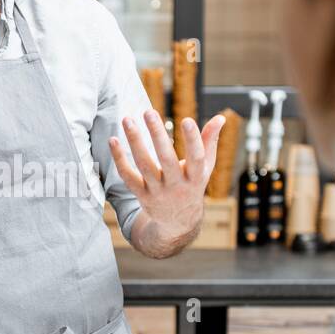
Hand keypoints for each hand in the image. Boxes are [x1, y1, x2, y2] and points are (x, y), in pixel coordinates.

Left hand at [110, 110, 226, 236]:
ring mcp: (158, 192)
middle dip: (157, 135)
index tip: (187, 119)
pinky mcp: (142, 195)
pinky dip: (119, 159)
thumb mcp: (205, 167)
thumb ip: (210, 141)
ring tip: (127, 119)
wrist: (177, 222)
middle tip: (148, 111)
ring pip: (144, 165)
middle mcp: (177, 185)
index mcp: (196, 177)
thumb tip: (221, 117)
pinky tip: (113, 140)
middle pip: (166, 159)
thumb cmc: (192, 185)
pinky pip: (128, 176)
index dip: (193, 140)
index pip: (196, 158)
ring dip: (134, 141)